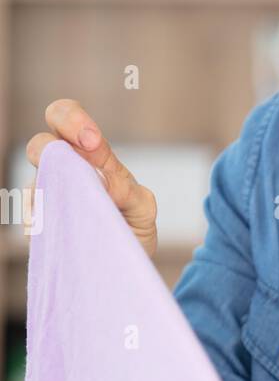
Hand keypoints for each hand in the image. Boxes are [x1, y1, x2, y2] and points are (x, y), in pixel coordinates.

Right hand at [26, 99, 157, 256]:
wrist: (126, 263)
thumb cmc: (133, 224)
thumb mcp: (143, 208)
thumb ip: (128, 192)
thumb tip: (101, 180)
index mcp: (90, 155)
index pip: (68, 118)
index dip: (73, 120)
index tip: (91, 141)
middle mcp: (63, 170)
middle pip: (39, 144)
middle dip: (47, 147)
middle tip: (66, 169)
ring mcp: (48, 198)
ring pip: (33, 187)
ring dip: (52, 197)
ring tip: (79, 215)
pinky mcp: (42, 227)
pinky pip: (33, 222)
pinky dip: (48, 227)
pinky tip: (67, 235)